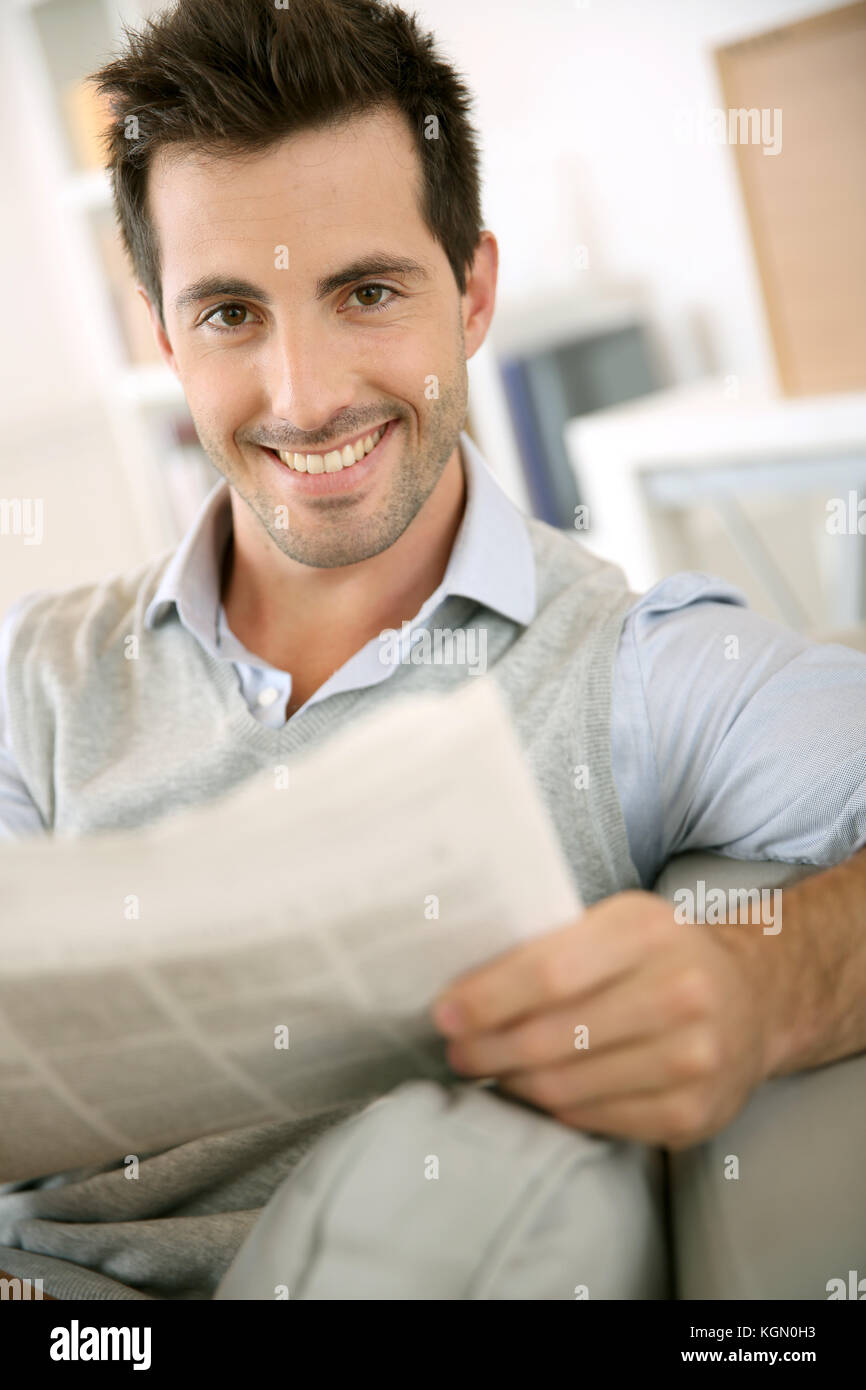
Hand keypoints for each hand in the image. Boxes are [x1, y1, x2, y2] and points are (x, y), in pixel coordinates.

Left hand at [431, 891, 772, 1149]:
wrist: (753, 1000)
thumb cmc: (661, 955)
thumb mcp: (618, 922)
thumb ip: (553, 944)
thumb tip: (465, 984)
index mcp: (648, 932)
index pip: (549, 973)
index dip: (487, 998)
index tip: (445, 1012)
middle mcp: (679, 994)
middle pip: (552, 1037)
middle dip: (487, 1048)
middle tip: (458, 1050)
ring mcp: (692, 1060)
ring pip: (566, 1087)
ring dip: (514, 1083)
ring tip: (492, 1071)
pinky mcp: (691, 1114)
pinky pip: (594, 1120)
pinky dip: (555, 1110)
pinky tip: (540, 1091)